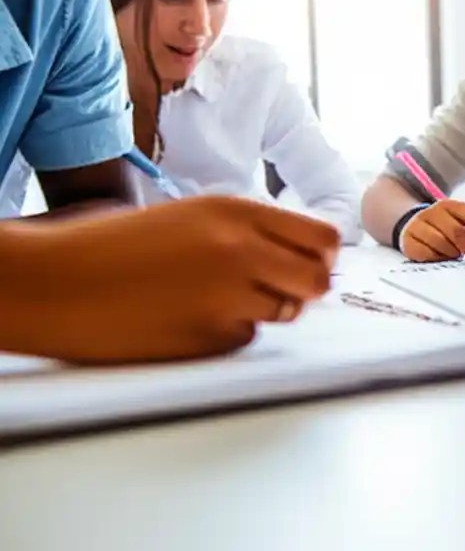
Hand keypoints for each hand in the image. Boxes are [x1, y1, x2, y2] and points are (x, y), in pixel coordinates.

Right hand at [7, 196, 338, 363]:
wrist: (54, 284)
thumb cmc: (117, 249)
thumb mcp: (192, 218)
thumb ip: (250, 233)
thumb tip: (311, 260)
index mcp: (236, 211)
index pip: (323, 237)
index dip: (321, 257)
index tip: (309, 266)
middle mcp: (241, 249)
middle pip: (319, 280)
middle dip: (305, 290)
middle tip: (278, 292)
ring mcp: (228, 295)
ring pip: (286, 312)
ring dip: (263, 311)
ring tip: (212, 299)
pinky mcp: (210, 336)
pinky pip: (245, 339)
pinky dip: (226, 334)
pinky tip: (184, 320)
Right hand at [400, 199, 464, 261]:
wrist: (413, 226)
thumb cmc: (444, 226)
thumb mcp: (461, 221)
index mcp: (451, 205)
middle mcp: (433, 212)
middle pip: (457, 231)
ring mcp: (418, 225)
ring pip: (440, 242)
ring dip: (450, 253)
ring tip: (451, 253)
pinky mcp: (408, 241)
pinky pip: (426, 253)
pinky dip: (436, 258)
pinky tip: (438, 256)